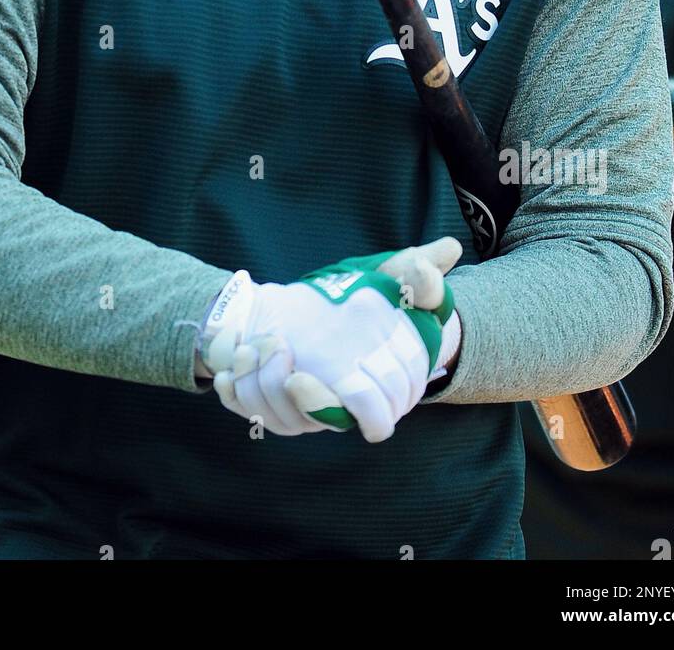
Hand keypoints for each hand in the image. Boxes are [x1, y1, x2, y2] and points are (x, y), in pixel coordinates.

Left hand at [198, 237, 461, 442]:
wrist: (313, 305)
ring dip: (261, 384)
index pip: (377, 419)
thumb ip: (420, 273)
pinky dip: (236, 392)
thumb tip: (445, 252)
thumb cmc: (364, 299)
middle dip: (295, 393)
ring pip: (279, 418)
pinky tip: (228, 370)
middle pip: (318, 421)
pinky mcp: (270, 401)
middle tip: (283, 358)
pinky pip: (249, 410)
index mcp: (375, 385)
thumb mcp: (393, 277)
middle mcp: (338, 402)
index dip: (363, 408)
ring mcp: (303, 406)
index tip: (345, 379)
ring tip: (257, 344)